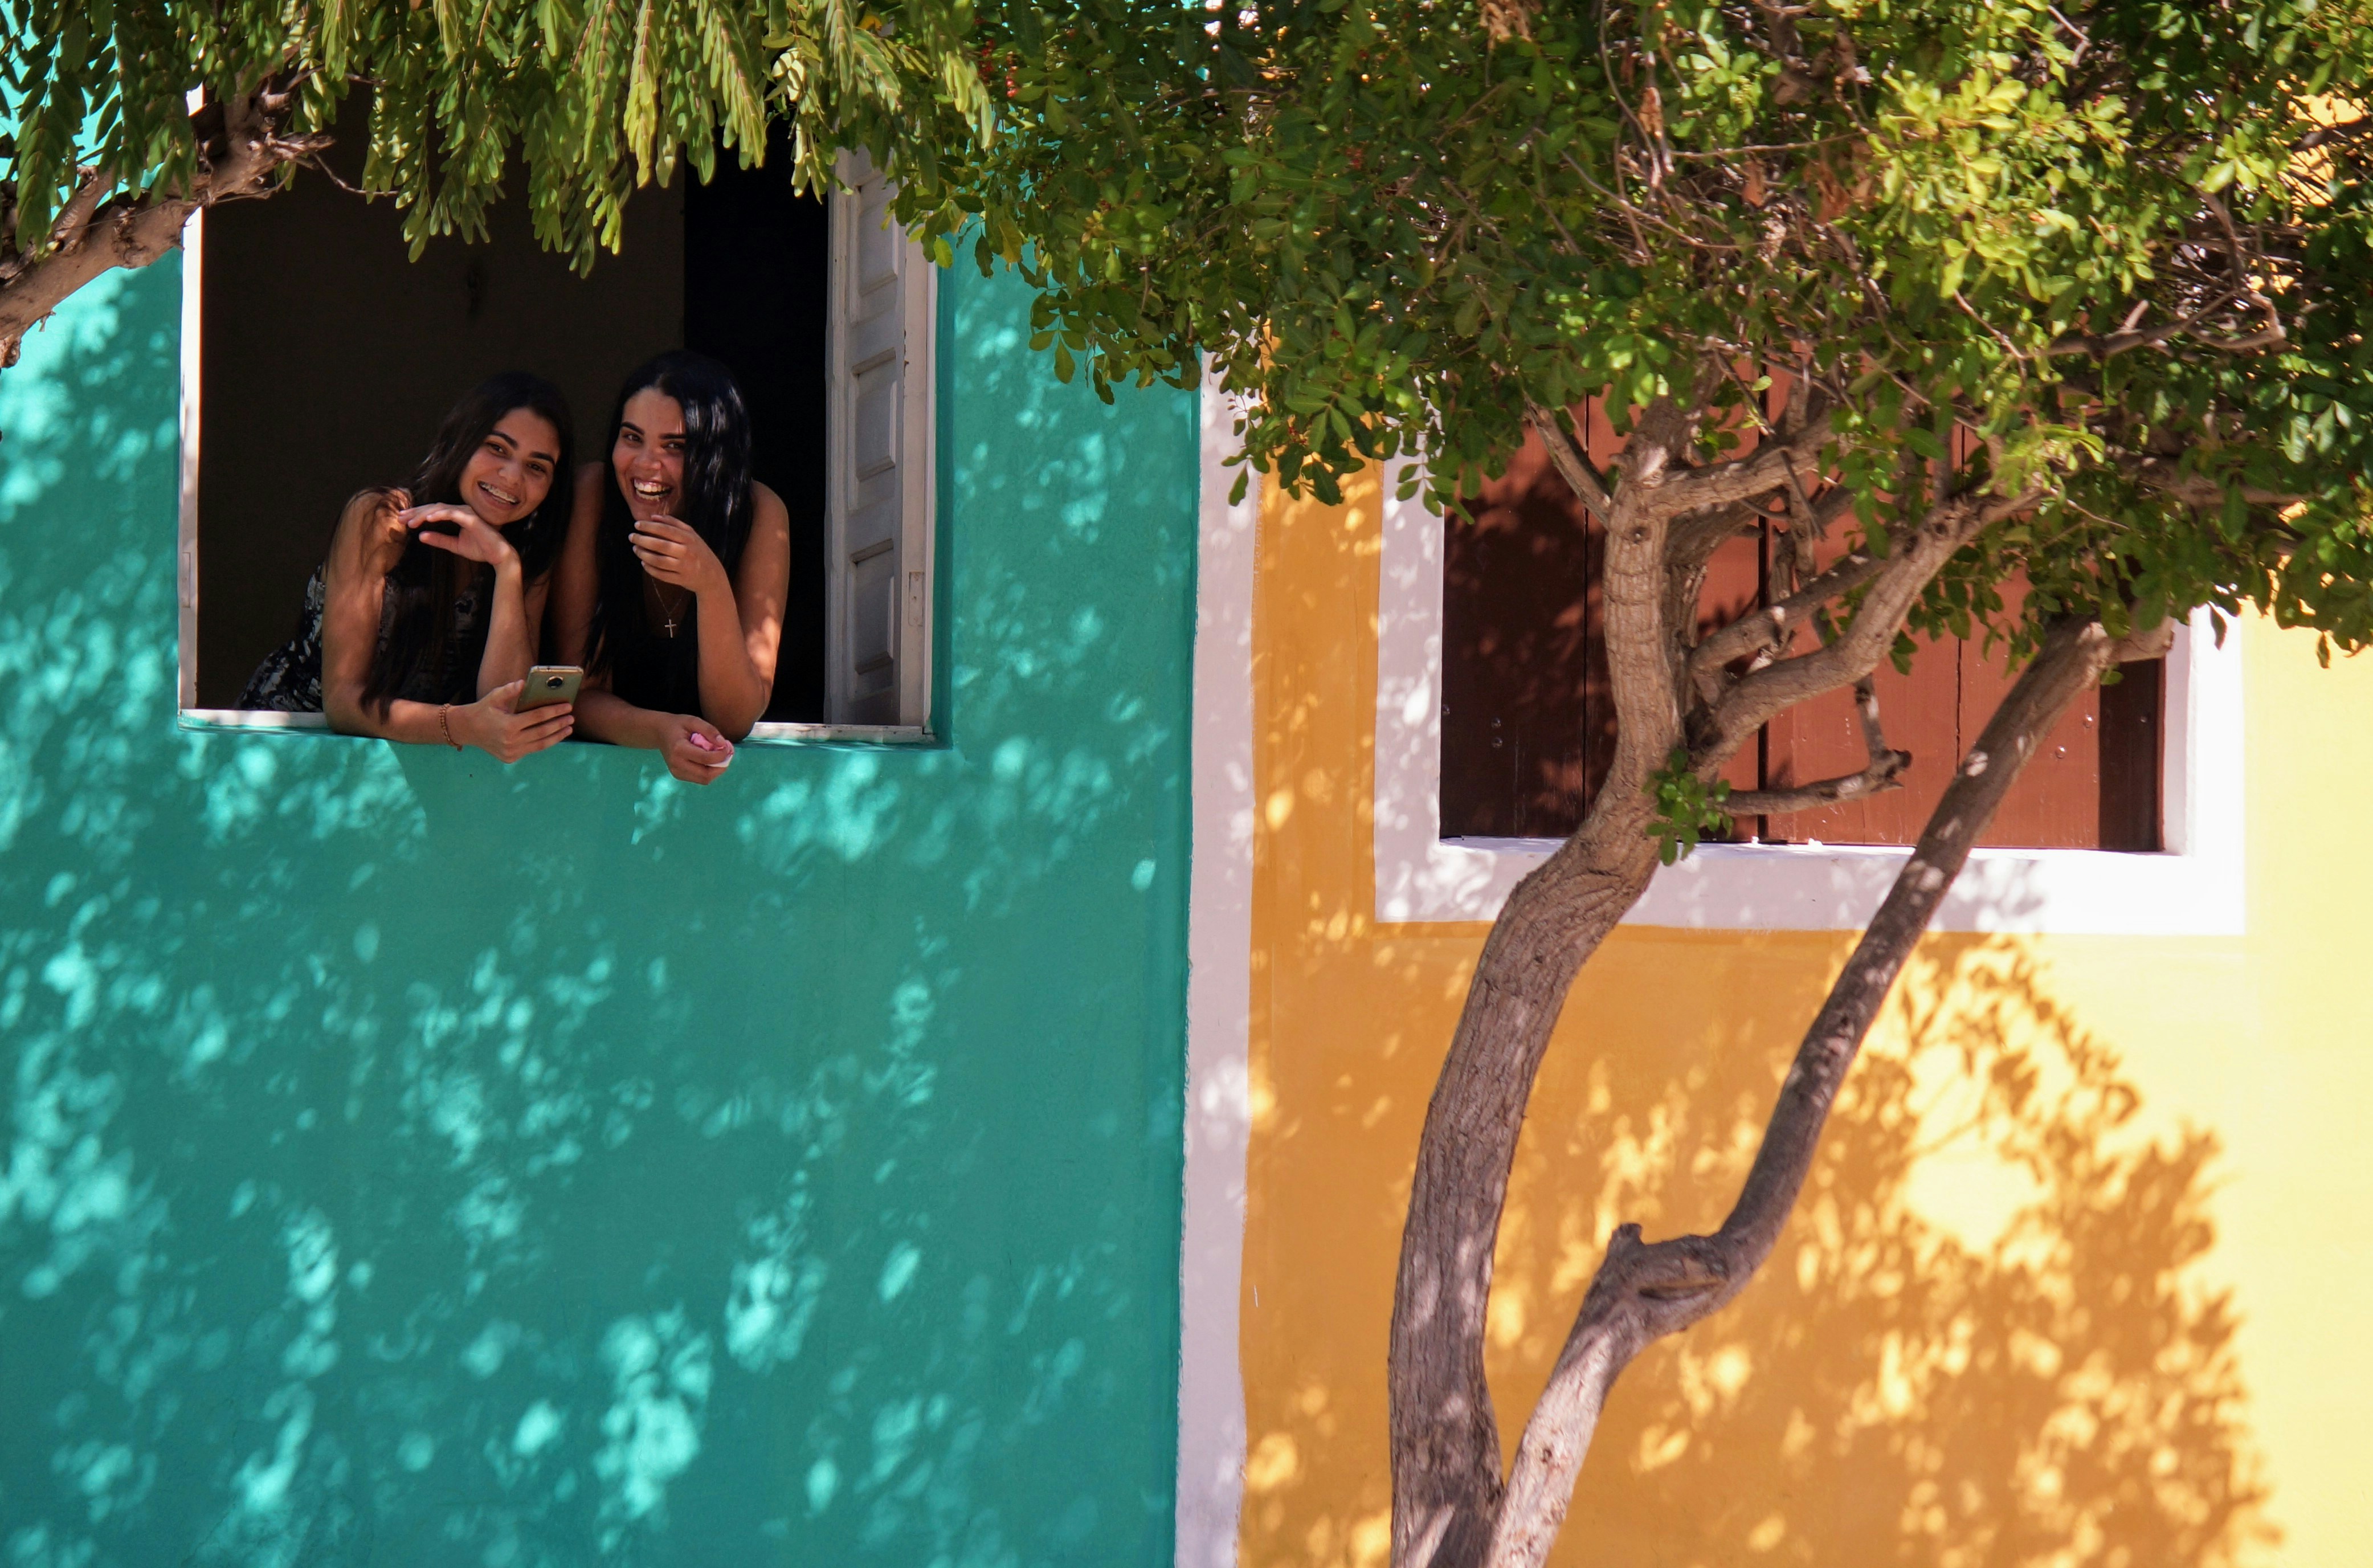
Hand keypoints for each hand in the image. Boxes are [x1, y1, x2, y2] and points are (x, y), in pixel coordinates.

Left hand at [401, 502, 520, 571]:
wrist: (499, 556)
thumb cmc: (481, 549)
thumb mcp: (455, 546)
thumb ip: (439, 539)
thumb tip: (421, 536)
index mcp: (457, 515)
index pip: (433, 512)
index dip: (417, 514)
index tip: (403, 520)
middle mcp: (461, 511)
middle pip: (433, 507)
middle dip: (416, 512)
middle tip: (400, 518)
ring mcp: (466, 513)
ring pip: (440, 509)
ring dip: (424, 514)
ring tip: (411, 521)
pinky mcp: (471, 519)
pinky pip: (453, 514)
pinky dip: (440, 514)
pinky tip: (428, 519)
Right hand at [454, 681, 571, 762]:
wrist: (467, 729)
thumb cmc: (484, 709)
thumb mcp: (494, 697)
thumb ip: (509, 690)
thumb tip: (523, 683)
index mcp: (508, 725)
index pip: (537, 717)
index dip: (554, 711)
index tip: (567, 707)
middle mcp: (511, 741)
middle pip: (542, 732)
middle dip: (559, 724)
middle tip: (571, 717)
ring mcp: (511, 752)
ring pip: (540, 745)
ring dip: (557, 736)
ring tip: (568, 728)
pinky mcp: (511, 758)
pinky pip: (532, 749)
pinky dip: (545, 742)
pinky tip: (554, 735)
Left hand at [630, 515, 728, 597]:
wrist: (712, 575)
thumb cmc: (698, 551)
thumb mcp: (691, 534)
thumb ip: (673, 523)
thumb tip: (653, 517)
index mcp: (689, 538)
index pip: (665, 530)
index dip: (649, 527)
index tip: (637, 524)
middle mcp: (687, 552)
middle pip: (659, 545)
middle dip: (642, 540)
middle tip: (631, 537)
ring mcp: (684, 567)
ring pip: (658, 561)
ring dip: (643, 555)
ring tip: (635, 549)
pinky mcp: (681, 579)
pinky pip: (661, 574)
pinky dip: (650, 569)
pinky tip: (643, 563)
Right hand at [658, 713, 734, 784]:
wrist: (660, 732)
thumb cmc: (678, 725)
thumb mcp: (693, 720)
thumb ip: (709, 730)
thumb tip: (723, 744)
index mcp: (679, 749)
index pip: (706, 759)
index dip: (721, 755)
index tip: (727, 746)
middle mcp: (676, 764)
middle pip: (706, 775)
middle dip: (721, 766)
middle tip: (726, 754)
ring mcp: (676, 772)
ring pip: (704, 780)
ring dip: (716, 770)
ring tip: (718, 756)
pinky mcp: (678, 775)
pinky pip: (700, 779)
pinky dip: (709, 771)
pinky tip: (709, 760)